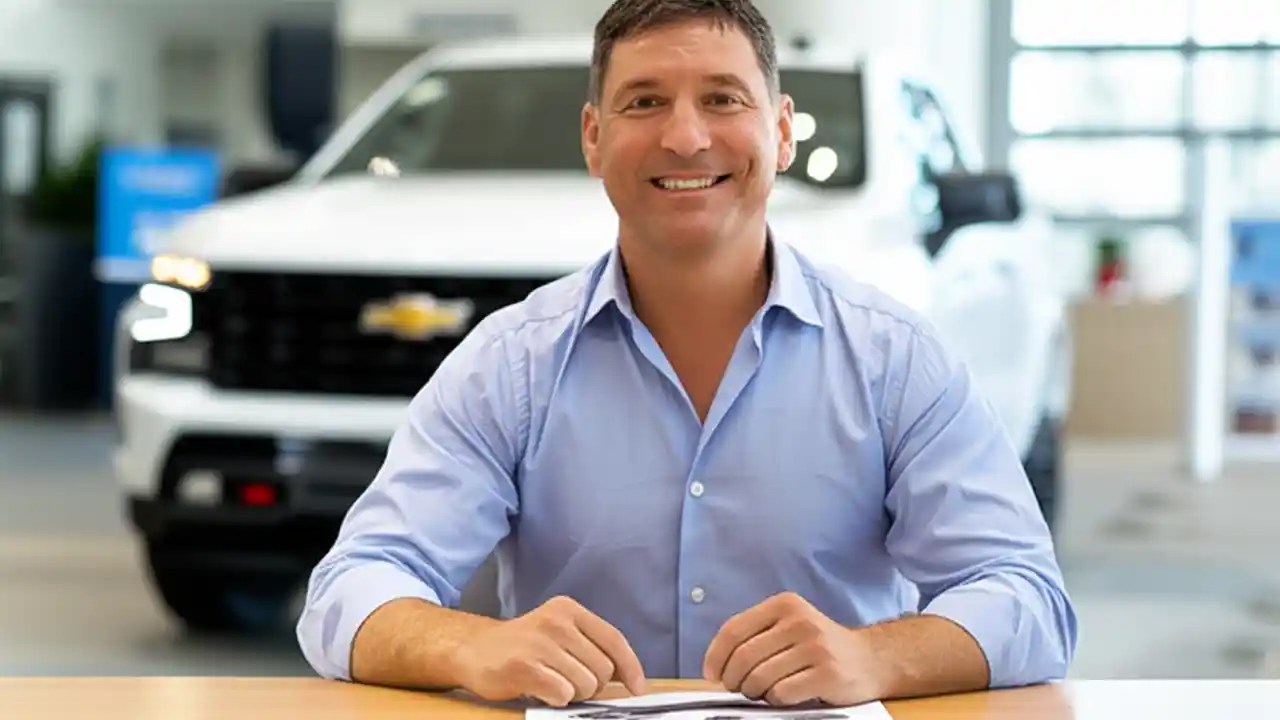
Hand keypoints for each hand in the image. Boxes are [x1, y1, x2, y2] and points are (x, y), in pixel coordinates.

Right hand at [451, 595, 646, 706]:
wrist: (473, 649)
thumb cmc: (523, 646)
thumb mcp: (558, 632)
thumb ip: (590, 646)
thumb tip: (628, 677)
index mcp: (568, 609)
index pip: (614, 640)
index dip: (631, 667)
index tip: (638, 688)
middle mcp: (556, 622)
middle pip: (603, 668)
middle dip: (593, 685)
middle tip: (569, 682)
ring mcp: (539, 644)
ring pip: (586, 684)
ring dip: (574, 694)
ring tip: (553, 684)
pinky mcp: (524, 667)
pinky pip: (563, 694)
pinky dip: (557, 698)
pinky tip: (541, 689)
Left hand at [703, 592, 879, 706]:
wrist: (870, 659)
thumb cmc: (820, 646)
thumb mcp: (789, 626)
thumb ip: (755, 636)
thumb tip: (716, 666)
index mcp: (784, 604)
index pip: (733, 630)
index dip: (715, 656)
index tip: (712, 675)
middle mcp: (800, 621)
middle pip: (743, 657)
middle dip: (734, 680)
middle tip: (740, 688)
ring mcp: (816, 647)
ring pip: (760, 678)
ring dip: (755, 692)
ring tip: (765, 691)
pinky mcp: (828, 674)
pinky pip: (782, 693)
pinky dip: (776, 700)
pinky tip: (786, 695)